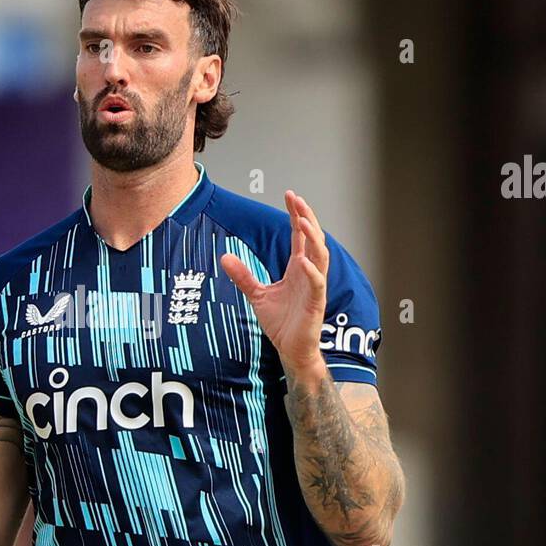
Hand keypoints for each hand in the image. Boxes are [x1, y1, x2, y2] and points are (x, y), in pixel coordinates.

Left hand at [220, 190, 328, 379]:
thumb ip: (243, 276)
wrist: (291, 349)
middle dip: (307, 218)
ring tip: (303, 221)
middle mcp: (309, 273)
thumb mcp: (257, 294)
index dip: (296, 215)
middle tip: (297, 200)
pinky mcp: (316, 303)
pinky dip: (312, 271)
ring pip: (320, 255)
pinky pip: (317, 283)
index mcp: (298, 268)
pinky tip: (304, 260)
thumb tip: (224, 257)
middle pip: (313, 238)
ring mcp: (315, 286)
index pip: (300, 236)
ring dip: (313, 238)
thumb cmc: (281, 323)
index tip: (290, 196)